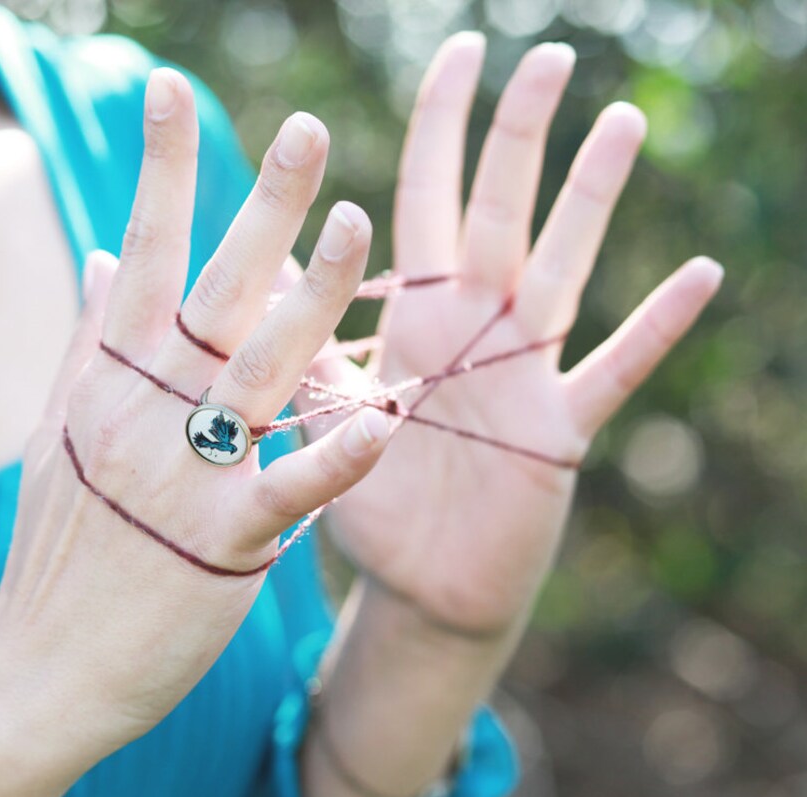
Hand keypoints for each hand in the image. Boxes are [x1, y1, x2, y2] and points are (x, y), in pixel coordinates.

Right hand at [0, 69, 387, 768]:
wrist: (42, 670)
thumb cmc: (60, 552)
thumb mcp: (57, 438)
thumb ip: (86, 343)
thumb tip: (98, 255)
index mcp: (104, 383)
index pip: (134, 255)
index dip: (155, 171)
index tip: (168, 88)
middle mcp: (141, 414)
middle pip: (209, 292)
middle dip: (257, 207)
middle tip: (304, 132)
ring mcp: (183, 478)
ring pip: (257, 370)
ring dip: (311, 296)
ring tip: (357, 224)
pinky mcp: (224, 546)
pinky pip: (290, 489)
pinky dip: (338, 453)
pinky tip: (386, 417)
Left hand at [317, 36, 721, 639]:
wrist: (414, 583)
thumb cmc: (366, 491)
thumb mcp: (322, 404)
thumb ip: (299, 334)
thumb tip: (259, 261)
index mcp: (415, 314)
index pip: (427, 198)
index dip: (442, 126)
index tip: (461, 51)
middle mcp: (471, 328)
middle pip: (497, 211)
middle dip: (515, 134)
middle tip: (544, 55)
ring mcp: (520, 373)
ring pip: (559, 268)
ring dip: (588, 200)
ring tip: (619, 122)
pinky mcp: (555, 431)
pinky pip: (611, 371)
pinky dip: (652, 328)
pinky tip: (699, 275)